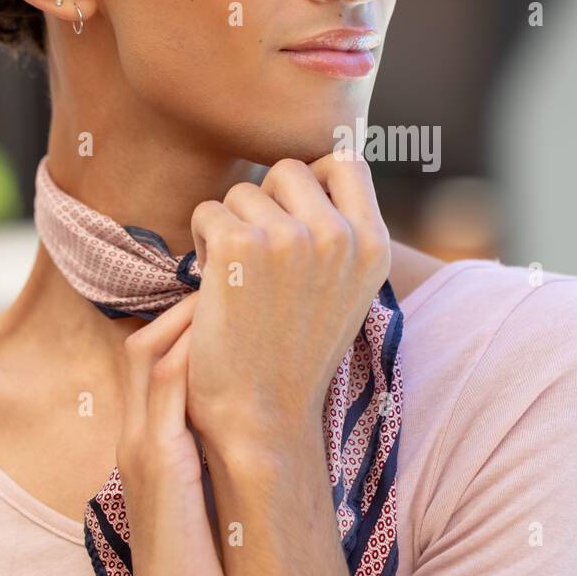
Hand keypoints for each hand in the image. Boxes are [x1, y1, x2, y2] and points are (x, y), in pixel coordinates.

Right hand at [115, 291, 224, 575]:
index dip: (181, 323)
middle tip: (226, 284)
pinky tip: (224, 331)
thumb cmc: (202, 550)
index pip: (149, 360)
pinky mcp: (159, 462)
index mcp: (144, 440)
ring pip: (149, 353)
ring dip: (190, 316)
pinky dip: (192, 349)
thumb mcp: (203, 484)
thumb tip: (250, 409)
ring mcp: (141, 446)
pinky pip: (167, 387)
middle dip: (182, 308)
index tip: (224, 302)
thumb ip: (211, 445)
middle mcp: (135, 436)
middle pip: (140, 345)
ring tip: (229, 293)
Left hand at [185, 154, 391, 452]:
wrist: (262, 414)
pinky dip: (202, 242)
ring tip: (239, 277)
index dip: (314, 179)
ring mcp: (291, 238)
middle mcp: (339, 236)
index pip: (346, 161)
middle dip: (266, 202)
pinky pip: (208, 211)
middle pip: (289, 170)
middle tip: (258, 253)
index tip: (294, 214)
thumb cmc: (296, 351)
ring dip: (231, 225)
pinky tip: (215, 284)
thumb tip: (318, 169)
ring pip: (244, 192)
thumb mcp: (346, 287)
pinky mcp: (241, 247)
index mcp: (375, 244)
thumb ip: (342, 231)